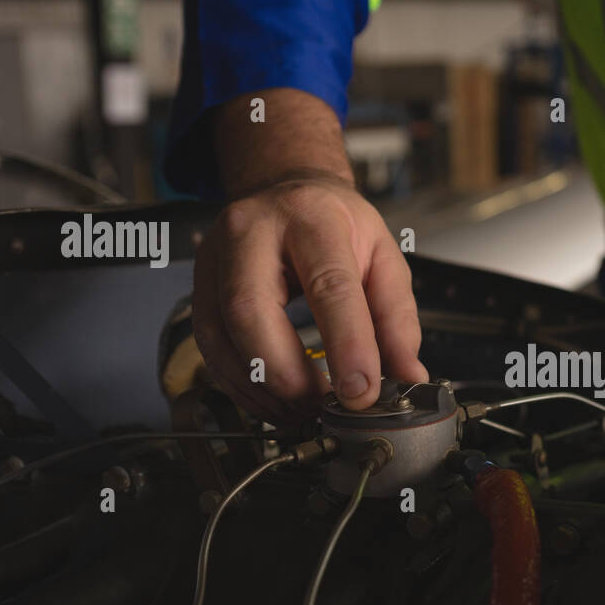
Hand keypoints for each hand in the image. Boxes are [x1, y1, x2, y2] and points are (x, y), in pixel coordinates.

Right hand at [193, 173, 427, 423]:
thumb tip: (406, 377)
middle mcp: (250, 233)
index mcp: (310, 217)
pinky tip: (274, 401)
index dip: (346, 346)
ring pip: (221, 337)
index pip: (328, 286)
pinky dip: (243, 388)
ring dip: (263, 390)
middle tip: (324, 406)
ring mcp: (214, 260)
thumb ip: (397, 320)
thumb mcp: (382, 258)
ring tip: (304, 411)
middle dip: (288, 374)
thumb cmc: (335, 224)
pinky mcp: (198, 289)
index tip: (362, 392)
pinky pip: (210, 350)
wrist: (286, 193)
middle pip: (252, 312)